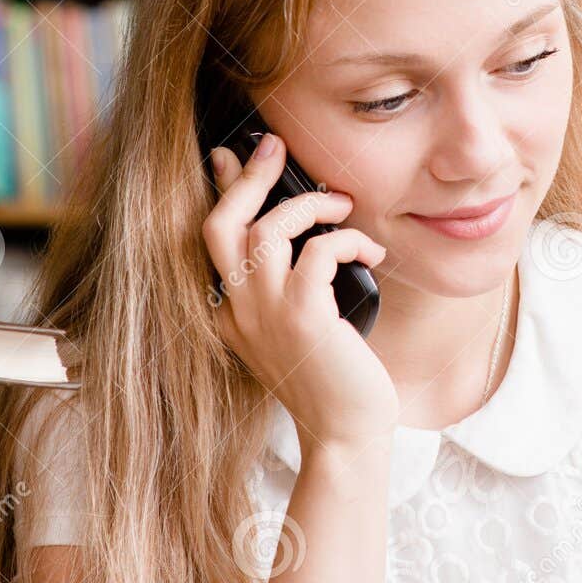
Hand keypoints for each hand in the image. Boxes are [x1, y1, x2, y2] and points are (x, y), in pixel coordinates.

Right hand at [203, 131, 398, 454]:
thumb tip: (305, 238)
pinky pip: (316, 254)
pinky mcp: (304, 318)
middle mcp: (237, 312)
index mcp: (229, 315)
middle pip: (221, 223)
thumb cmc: (332, 384)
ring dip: (308, 205)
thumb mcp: (299, 329)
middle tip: (276, 146)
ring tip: (342, 206)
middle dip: (249, 177)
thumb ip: (289, 287)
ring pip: (264, 229)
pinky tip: (369, 253)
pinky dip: (346, 242)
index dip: (221, 190)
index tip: (230, 155)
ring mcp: (266, 315)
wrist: (345, 437)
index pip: (212, 238)